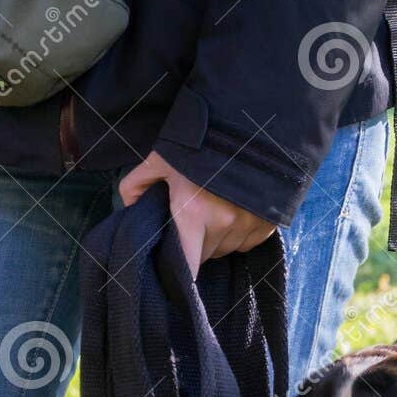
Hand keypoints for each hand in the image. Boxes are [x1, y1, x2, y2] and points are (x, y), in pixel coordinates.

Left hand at [119, 151, 274, 277]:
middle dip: (196, 243)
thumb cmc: (200, 138)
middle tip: (192, 217)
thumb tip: (129, 209)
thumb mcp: (162, 156)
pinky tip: (235, 209)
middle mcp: (223, 223)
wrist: (251, 117)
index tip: (174, 279)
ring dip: (218, 238)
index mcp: (193, 213)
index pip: (186, 267)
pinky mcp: (267, 222)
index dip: (179, 276)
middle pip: (204, 255)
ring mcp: (248, 223)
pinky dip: (239, 233)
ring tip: (215, 208)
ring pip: (226, 249)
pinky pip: (247, 243)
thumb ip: (137, 183)